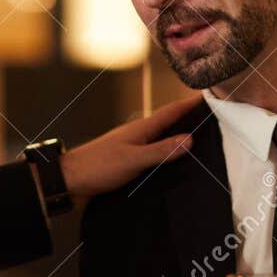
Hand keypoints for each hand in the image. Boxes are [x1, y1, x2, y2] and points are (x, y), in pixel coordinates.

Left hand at [58, 94, 200, 199]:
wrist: (69, 181)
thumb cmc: (97, 167)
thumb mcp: (134, 159)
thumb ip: (161, 150)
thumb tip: (189, 139)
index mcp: (140, 129)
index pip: (171, 112)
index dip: (189, 104)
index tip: (207, 96)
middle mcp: (136, 135)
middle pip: (166, 123)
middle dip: (186, 118)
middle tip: (207, 116)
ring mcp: (130, 147)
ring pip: (159, 138)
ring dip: (175, 136)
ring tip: (195, 137)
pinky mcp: (125, 161)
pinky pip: (151, 153)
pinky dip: (163, 153)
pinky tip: (168, 162)